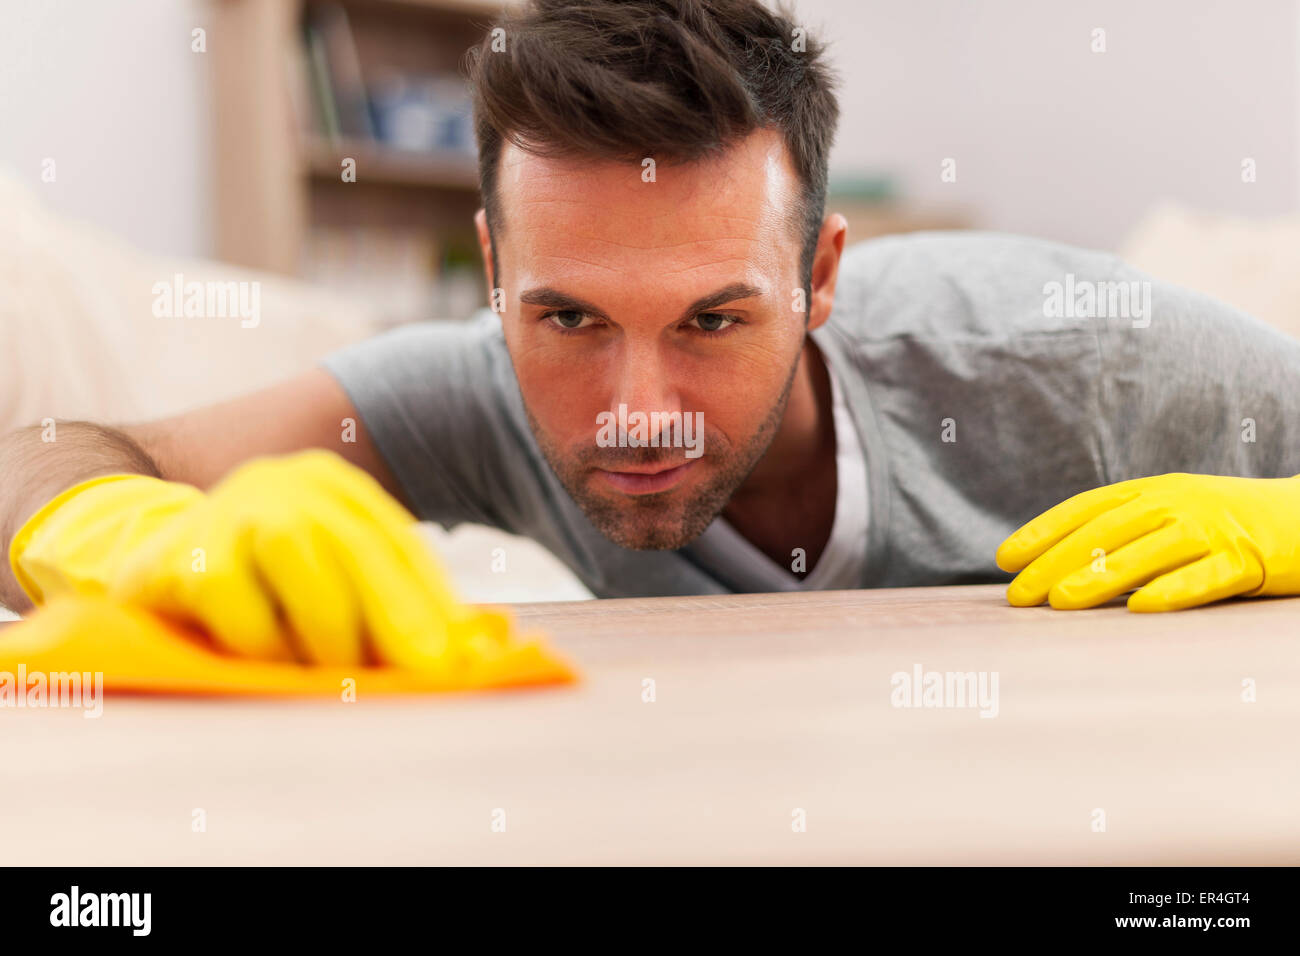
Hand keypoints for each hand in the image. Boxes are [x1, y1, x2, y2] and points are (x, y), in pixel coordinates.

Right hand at [11, 450, 481, 666]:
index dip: (430, 601)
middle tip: (423, 674)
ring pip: (294, 551)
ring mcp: (227, 507)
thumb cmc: (261, 591)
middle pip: (353, 541)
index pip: (395, 541)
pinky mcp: (178, 551)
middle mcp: (283, 483)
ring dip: (324, 625)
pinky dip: (258, 639)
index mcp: (333, 487)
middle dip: (395, 614)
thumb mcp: (327, 584)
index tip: (454, 658)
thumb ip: (390, 607)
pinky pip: (230, 595)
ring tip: (334, 674)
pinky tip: (263, 660)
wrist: (146, 561)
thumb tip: (469, 656)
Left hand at [995, 472, 1299, 611]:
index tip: (1005, 558)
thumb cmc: (1227, 523)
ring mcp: (1213, 530)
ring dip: (1100, 576)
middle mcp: (1176, 504)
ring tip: (1061, 602)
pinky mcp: (1249, 559)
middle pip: (1105, 532)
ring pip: (1146, 553)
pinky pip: (1206, 577)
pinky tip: (1142, 609)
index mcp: (1152, 491)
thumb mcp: (1170, 514)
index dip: (1043, 531)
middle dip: (1055, 563)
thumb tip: (1059, 567)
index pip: (1085, 508)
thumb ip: (1124, 532)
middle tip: (1019, 595)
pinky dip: (1173, 592)